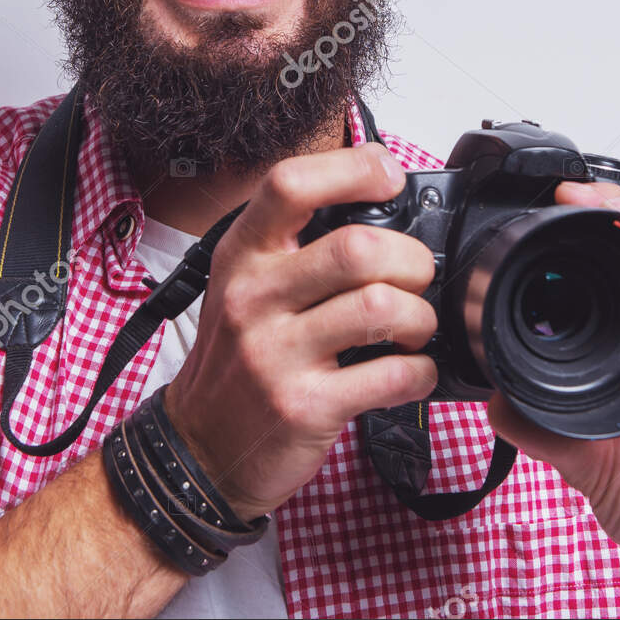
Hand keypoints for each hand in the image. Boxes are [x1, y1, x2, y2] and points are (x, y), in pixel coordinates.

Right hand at [165, 143, 439, 519]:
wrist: (199, 449)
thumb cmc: (235, 364)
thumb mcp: (243, 288)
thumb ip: (297, 250)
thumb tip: (379, 211)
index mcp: (243, 256)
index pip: (292, 185)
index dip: (354, 169)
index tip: (389, 178)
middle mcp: (254, 298)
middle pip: (358, 248)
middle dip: (412, 260)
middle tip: (416, 278)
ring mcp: (276, 354)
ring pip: (381, 307)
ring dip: (420, 318)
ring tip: (413, 329)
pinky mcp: (304, 406)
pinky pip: (392, 375)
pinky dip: (420, 372)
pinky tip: (410, 372)